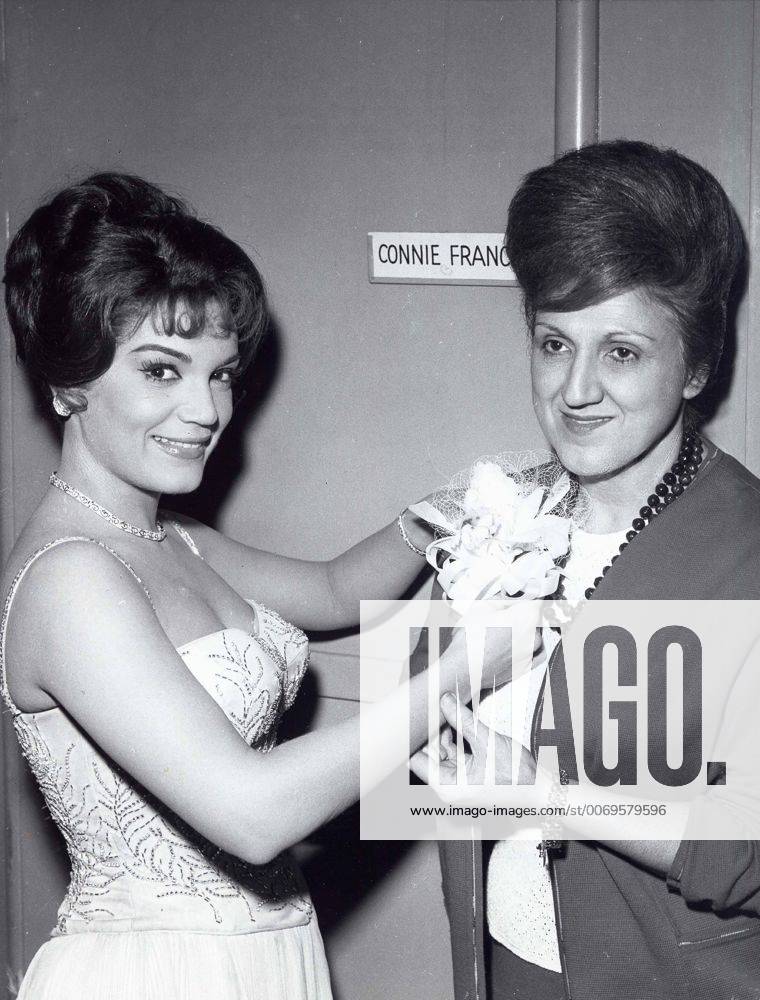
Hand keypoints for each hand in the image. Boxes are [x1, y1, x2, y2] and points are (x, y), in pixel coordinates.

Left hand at [410, 693, 536, 785]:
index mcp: (447, 787)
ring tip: (443, 707)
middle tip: (430, 705)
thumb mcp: (488, 742)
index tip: (414, 714)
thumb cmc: (518, 778)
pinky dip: (454, 738)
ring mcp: (458, 782)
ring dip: (442, 732)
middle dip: (430, 730)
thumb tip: (445, 701)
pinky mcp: (467, 775)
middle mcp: (448, 787)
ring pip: (441, 751)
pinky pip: (453, 754)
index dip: (413, 735)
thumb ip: (463, 720)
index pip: (416, 759)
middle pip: (428, 754)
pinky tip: (455, 720)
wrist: (540, 791)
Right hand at [440, 606, 542, 697]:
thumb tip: (509, 597)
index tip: (518, 599)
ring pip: (530, 637)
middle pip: (533, 619)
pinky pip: (527, 653)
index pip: (537, 600)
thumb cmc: (471, 639)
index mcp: (527, 617)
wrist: (463, 669)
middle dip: (520, 616)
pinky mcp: (525, 668)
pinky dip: (519, 649)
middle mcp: (534, 636)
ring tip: (498, 635)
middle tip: (501, 618)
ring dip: (519, 634)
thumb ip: (503, 599)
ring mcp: (530, 654)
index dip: (526, 598)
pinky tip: (504, 647)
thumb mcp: (482, 606)